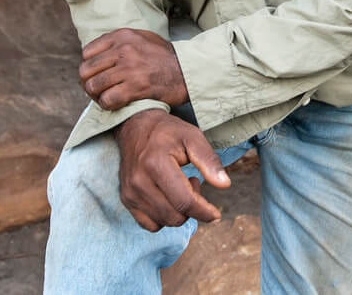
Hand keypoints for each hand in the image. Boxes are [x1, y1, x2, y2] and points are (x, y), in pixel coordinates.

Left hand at [80, 28, 188, 109]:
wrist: (188, 70)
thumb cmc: (164, 56)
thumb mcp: (142, 37)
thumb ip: (119, 41)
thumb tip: (98, 53)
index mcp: (122, 36)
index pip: (87, 53)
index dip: (89, 67)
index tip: (97, 75)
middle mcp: (123, 50)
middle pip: (86, 71)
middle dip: (89, 84)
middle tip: (98, 90)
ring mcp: (129, 68)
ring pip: (93, 86)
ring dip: (97, 96)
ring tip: (106, 97)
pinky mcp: (136, 87)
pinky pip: (107, 100)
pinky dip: (108, 105)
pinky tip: (116, 104)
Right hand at [114, 109, 230, 230]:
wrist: (136, 126)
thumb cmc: (168, 132)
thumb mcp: (193, 137)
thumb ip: (209, 161)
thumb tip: (225, 185)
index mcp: (156, 164)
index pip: (184, 202)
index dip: (204, 212)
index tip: (216, 214)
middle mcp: (139, 181)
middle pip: (175, 216)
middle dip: (192, 208)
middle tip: (193, 182)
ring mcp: (130, 192)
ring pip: (164, 222)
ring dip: (178, 212)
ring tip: (179, 187)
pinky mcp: (126, 199)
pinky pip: (150, 225)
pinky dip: (163, 218)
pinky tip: (167, 198)